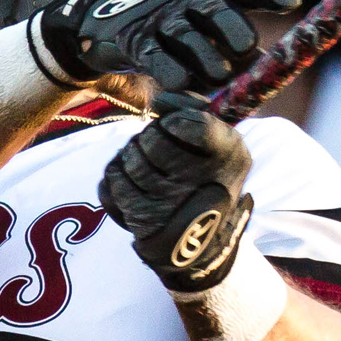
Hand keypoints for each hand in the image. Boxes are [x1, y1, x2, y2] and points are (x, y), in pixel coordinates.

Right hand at [40, 0, 294, 93]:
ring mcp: (160, 18)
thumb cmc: (169, 36)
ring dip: (203, 55)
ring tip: (220, 76)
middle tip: (245, 48)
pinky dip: (166, 69)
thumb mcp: (202, 33)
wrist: (104, 23)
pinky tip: (179, 83)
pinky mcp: (134, 39)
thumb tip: (265, 68)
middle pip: (214, 7)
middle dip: (232, 26)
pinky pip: (153, 55)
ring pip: (185, 34)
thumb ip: (233, 50)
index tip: (293, 3)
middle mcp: (187, 0)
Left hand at [99, 95, 255, 292]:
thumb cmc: (206, 179)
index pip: (196, 125)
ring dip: (132, 156)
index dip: (176, 121)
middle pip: (153, 138)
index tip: (173, 125)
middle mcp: (200, 177)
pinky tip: (132, 183)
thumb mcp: (220, 140)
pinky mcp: (141, 217)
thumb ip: (192, 109)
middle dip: (149, 138)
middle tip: (158, 150)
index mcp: (228, 152)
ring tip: (147, 168)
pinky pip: (112, 178)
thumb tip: (158, 100)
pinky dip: (117, 175)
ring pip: (129, 157)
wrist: (201, 240)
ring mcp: (169, 199)